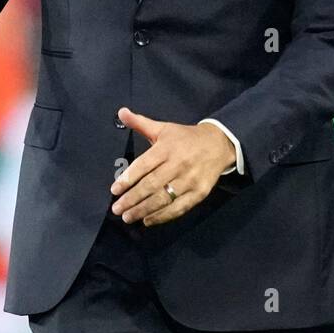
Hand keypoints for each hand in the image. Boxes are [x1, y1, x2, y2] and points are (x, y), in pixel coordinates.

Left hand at [109, 107, 235, 226]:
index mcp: (167, 148)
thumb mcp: (163, 128)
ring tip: (128, 217)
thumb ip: (140, 123)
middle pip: (151, 185)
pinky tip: (148, 220)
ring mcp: (189, 180)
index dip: (128, 178)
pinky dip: (162, 216)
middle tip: (117, 209)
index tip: (115, 190)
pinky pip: (178, 208)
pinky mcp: (199, 193)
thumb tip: (120, 111)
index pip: (144, 165)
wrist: (219, 144)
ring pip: (163, 199)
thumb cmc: (185, 138)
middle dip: (132, 199)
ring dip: (143, 210)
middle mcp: (177, 164)